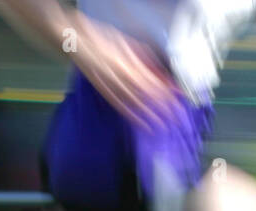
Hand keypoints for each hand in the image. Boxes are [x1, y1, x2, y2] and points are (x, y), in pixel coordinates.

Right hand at [69, 14, 176, 128]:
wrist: (75, 41)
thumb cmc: (102, 38)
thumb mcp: (126, 43)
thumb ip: (143, 57)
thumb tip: (159, 70)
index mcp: (128, 63)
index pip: (153, 80)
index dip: (167, 91)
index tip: (179, 98)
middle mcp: (121, 76)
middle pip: (147, 95)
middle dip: (163, 107)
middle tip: (177, 117)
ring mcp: (111, 85)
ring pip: (135, 103)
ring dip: (151, 115)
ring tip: (164, 126)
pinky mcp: (102, 91)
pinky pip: (119, 106)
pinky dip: (131, 116)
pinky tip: (141, 124)